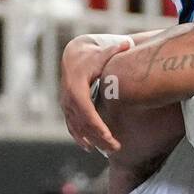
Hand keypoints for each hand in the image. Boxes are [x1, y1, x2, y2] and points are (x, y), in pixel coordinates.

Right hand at [60, 34, 134, 151]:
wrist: (75, 55)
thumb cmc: (93, 54)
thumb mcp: (103, 51)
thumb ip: (115, 49)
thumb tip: (128, 44)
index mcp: (76, 85)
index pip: (85, 109)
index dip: (96, 124)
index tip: (109, 136)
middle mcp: (68, 97)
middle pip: (83, 123)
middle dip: (98, 137)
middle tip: (116, 148)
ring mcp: (66, 104)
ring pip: (77, 128)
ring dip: (92, 140)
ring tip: (110, 150)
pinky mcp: (67, 108)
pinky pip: (71, 126)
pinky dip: (79, 138)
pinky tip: (90, 148)